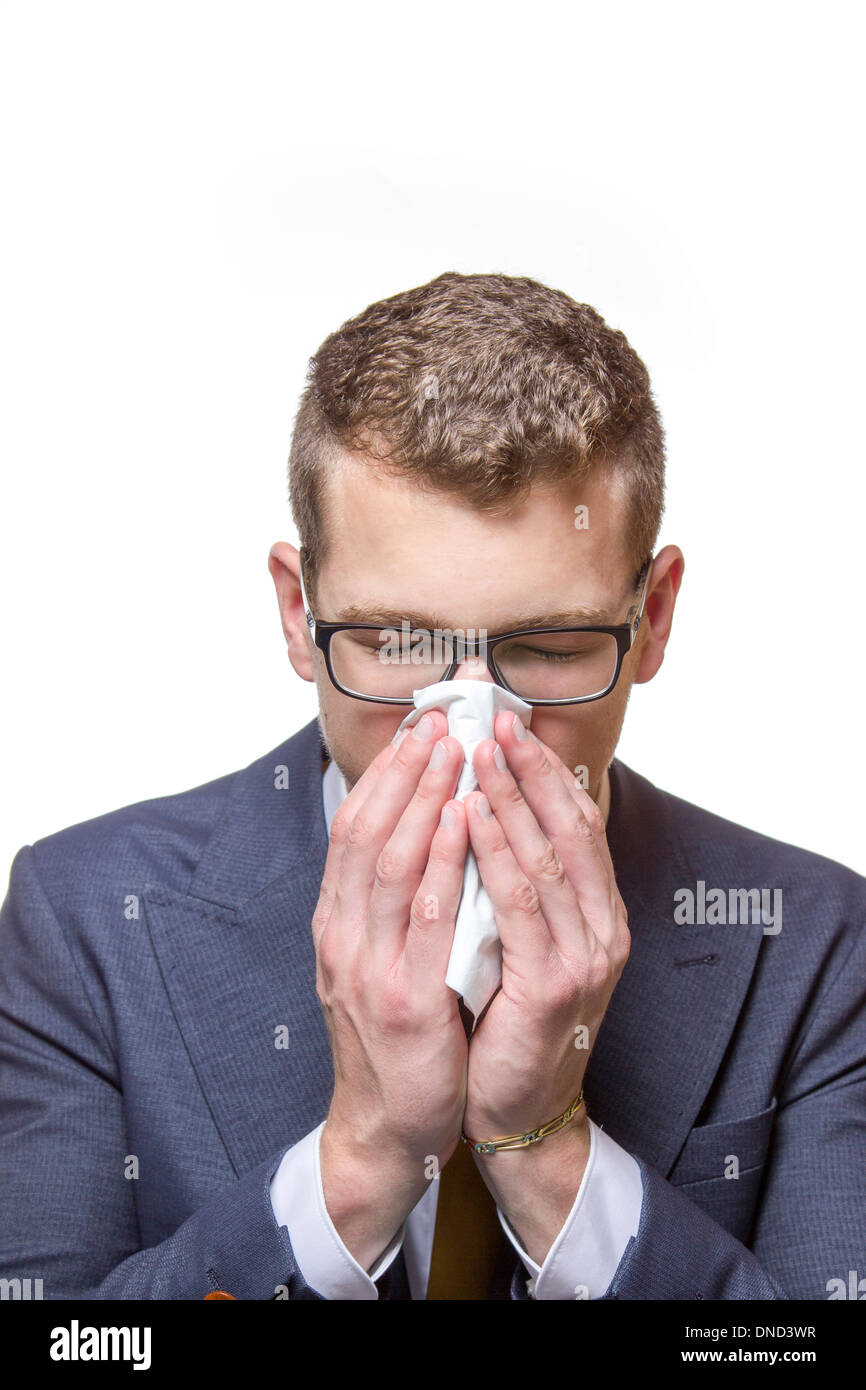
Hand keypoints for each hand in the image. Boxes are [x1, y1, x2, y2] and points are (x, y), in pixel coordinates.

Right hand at [314, 711, 469, 1268]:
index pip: (353, 826)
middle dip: (404, 768)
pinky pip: (422, 918)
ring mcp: (366, 966)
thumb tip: (426, 830)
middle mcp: (341, 935)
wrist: (387, 1123)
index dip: (385, 771)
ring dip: (422, 799)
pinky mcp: (401, 1000)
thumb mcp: (381, 958)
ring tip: (453, 750)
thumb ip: (395, 902)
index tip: (419, 725)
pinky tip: (462, 822)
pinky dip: (440, 862)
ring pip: (388, 862)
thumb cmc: (398, 1034)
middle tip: (438, 717)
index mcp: (337, 921)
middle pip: (365, 830)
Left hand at [460, 713, 629, 1258]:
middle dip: (531, 769)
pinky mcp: (554, 987)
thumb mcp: (524, 940)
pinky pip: (520, 905)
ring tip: (479, 752)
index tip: (512, 724)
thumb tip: (492, 808)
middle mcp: (603, 929)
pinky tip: (469, 815)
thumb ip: (520, 885)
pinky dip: (494, 853)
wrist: (517, 1107)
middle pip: (570, 828)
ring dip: (511, 798)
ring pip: (546, 857)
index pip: (578, 822)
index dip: (548, 771)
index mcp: (598, 913)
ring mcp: (584, 958)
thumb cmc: (509, 1016)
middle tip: (495, 719)